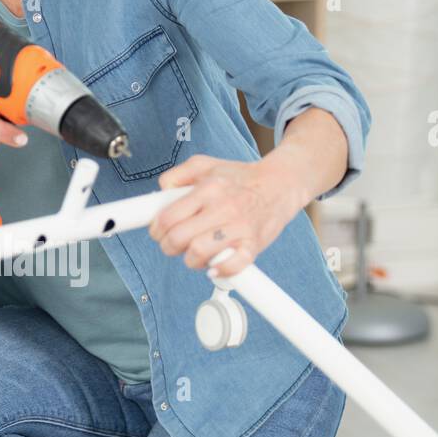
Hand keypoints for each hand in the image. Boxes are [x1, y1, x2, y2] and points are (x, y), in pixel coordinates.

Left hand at [148, 154, 302, 277]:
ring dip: (190, 259)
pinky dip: (219, 270)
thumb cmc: (240, 178)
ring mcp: (239, 227)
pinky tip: (214, 266)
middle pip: (177, 238)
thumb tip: (160, 192)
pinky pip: (232, 266)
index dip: (156, 230)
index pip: (167, 217)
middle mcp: (222, 208)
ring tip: (195, 253)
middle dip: (168, 246)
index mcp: (208, 189)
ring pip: (198, 253)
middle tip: (174, 245)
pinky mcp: (254, 244)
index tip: (158, 233)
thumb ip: (177, 175)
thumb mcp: (206, 165)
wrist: (281, 184)